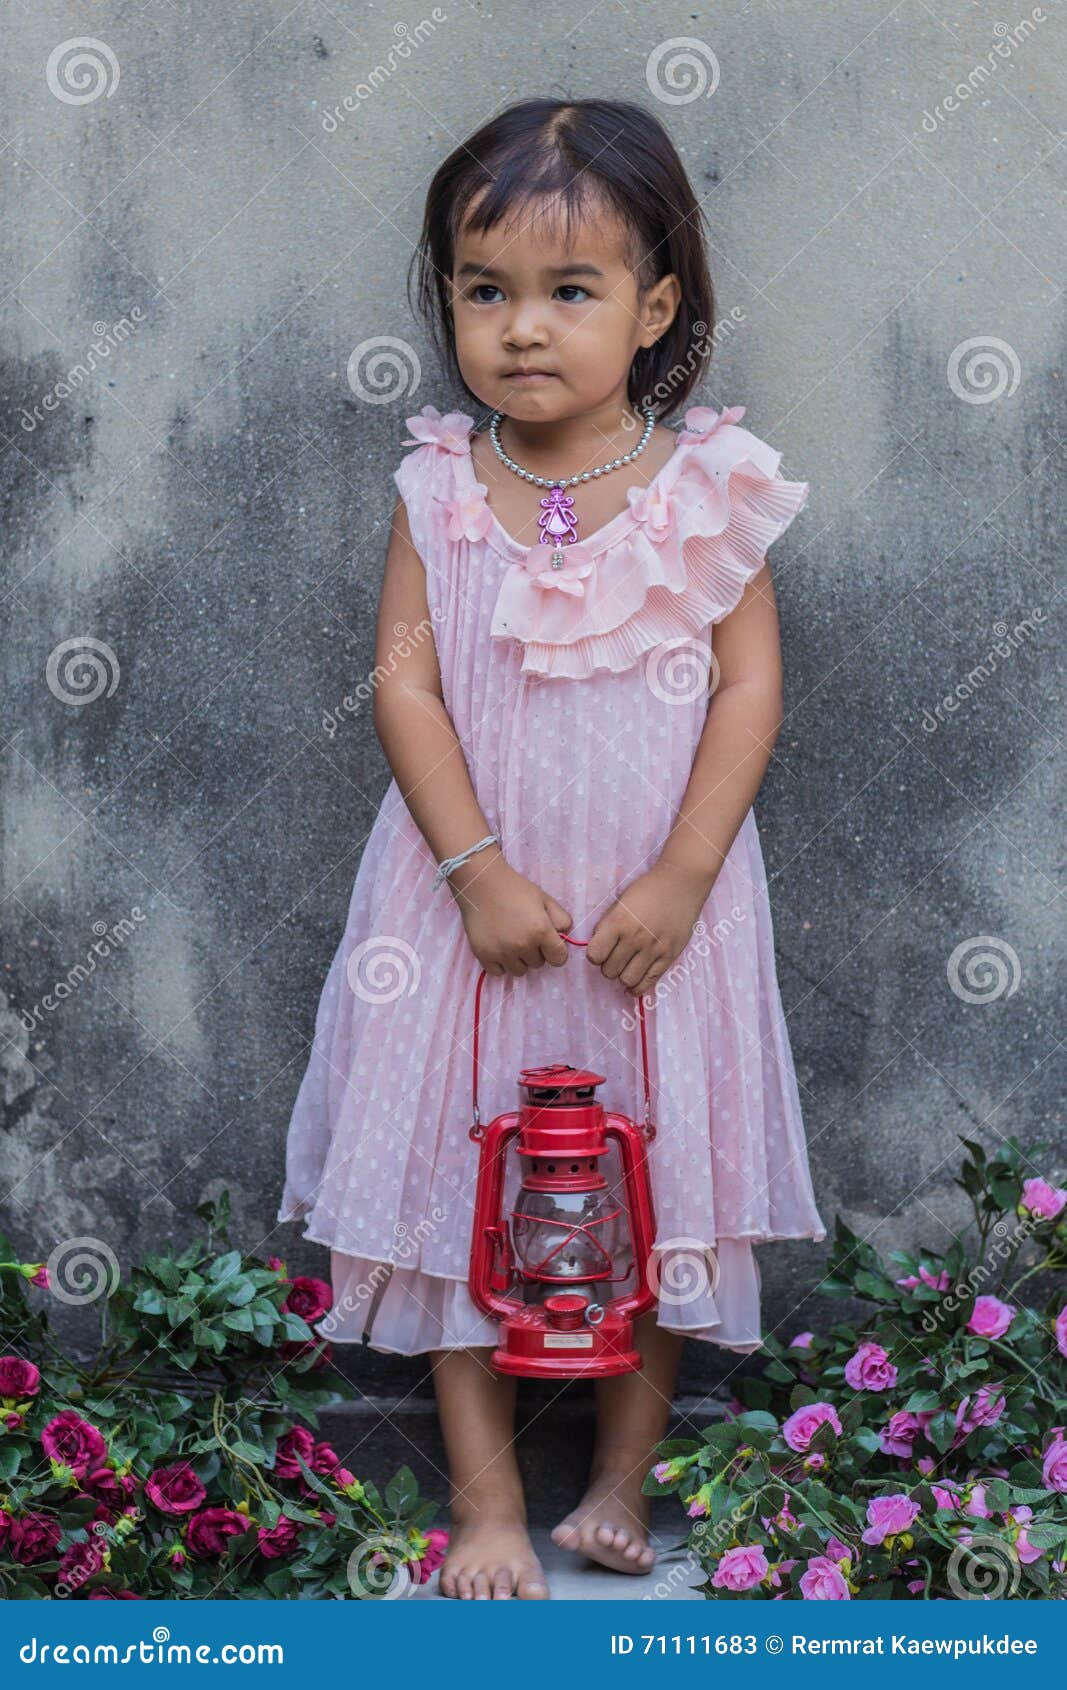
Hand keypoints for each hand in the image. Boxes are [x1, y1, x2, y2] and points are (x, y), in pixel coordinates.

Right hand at [450, 851, 572, 976]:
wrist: (481, 884)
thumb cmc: (515, 889)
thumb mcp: (544, 899)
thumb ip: (561, 919)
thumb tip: (564, 936)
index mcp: (541, 930)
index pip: (559, 959)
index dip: (555, 951)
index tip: (548, 943)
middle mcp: (522, 945)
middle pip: (538, 964)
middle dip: (535, 952)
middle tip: (524, 933)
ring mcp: (502, 952)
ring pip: (519, 971)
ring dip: (518, 959)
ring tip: (511, 940)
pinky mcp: (484, 956)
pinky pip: (499, 972)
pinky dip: (500, 963)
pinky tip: (498, 947)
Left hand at [584, 861, 710, 997]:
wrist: (681, 883)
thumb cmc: (648, 889)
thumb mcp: (620, 902)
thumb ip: (608, 925)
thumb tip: (597, 948)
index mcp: (618, 922)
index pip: (594, 955)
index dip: (595, 955)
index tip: (600, 950)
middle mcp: (634, 938)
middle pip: (609, 971)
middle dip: (608, 966)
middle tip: (615, 957)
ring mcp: (653, 949)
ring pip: (627, 980)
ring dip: (623, 976)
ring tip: (626, 966)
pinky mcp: (669, 956)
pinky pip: (649, 982)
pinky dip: (638, 987)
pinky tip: (634, 983)